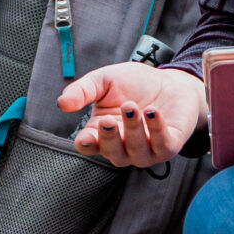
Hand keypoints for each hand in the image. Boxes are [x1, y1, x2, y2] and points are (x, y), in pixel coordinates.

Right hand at [60, 63, 206, 166]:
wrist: (171, 81)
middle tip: (108, 119)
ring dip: (133, 130)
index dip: (87, 144)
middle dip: (110, 138)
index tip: (87, 135)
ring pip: (136, 152)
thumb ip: (82, 90)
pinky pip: (162, 146)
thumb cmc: (135, 84)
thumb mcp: (104, 80)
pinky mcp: (169, 147)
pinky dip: (157, 130)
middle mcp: (123, 147)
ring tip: (131, 106)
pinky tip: (152, 112)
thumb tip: (62, 103)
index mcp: (102, 133)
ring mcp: (146, 150)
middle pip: (112, 153)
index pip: (88, 147)